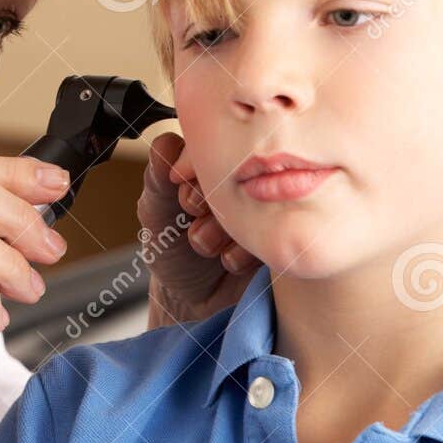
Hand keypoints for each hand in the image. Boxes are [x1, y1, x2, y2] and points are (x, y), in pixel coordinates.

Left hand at [137, 132, 258, 327]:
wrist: (195, 301)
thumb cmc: (173, 251)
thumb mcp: (156, 215)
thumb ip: (158, 179)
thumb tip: (165, 145)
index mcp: (216, 163)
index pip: (217, 141)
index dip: (198, 162)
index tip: (180, 185)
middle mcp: (248, 180)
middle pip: (243, 168)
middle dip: (211, 194)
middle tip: (191, 211)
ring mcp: (271, 207)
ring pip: (260, 200)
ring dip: (226, 226)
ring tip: (202, 243)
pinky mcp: (286, 236)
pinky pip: (276, 233)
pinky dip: (246, 249)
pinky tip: (228, 259)